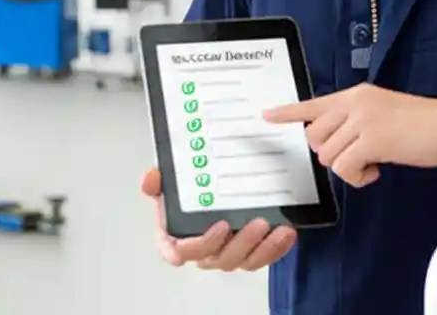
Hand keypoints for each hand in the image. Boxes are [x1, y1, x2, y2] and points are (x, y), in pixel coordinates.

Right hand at [141, 167, 296, 270]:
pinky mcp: (251, 252)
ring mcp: (227, 252)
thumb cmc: (193, 193)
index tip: (197, 240)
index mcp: (177, 234)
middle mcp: (203, 248)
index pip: (173, 248)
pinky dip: (275, 247)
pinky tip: (285, 232)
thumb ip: (159, 180)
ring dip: (258, 246)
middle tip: (246, 222)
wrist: (221, 191)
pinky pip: (263, 257)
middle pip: (213, 256)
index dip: (180, 250)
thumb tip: (151, 177)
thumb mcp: (173, 181)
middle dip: (233, 242)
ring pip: (241, 260)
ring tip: (269, 225)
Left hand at [263, 84, 436, 186]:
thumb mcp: (384, 112)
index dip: (287, 112)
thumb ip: (358, 121)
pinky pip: (346, 168)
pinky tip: (378, 171)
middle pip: (315, 138)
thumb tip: (335, 144)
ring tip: (375, 162)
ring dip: (349, 169)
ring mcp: (363, 119)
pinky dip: (359, 178)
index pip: (313, 103)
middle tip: (359, 157)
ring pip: (329, 156)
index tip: (266, 115)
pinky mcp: (373, 139)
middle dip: (332, 154)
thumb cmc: (425, 124)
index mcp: (356, 95)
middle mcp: (354, 103)